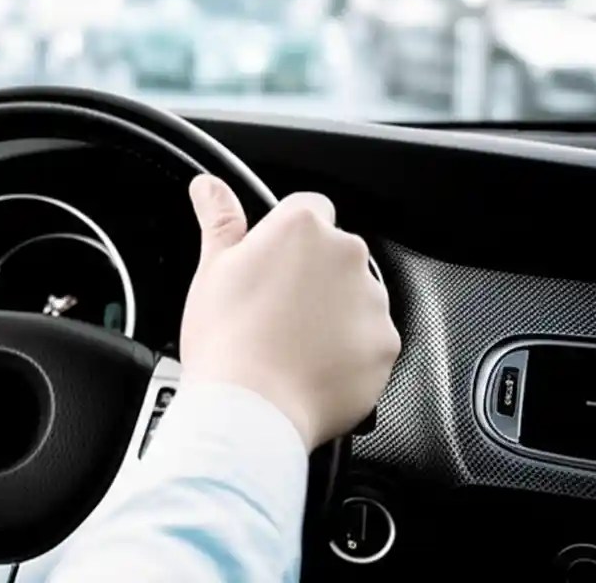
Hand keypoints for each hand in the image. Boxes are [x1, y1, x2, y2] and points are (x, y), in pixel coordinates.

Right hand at [179, 174, 399, 449]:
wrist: (251, 410)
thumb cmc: (226, 340)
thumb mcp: (213, 270)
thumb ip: (219, 220)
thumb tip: (209, 185)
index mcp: (302, 229)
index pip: (308, 209)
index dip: (288, 238)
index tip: (272, 264)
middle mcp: (345, 254)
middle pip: (334, 253)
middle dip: (312, 276)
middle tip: (274, 311)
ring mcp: (371, 300)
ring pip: (354, 296)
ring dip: (333, 312)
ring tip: (292, 345)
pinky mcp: (385, 343)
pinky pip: (370, 339)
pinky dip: (349, 351)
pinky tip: (313, 367)